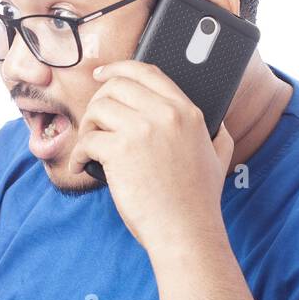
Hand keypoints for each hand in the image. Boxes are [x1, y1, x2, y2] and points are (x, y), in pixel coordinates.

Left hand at [69, 61, 233, 251]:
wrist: (186, 232)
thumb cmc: (197, 201)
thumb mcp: (219, 156)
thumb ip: (217, 132)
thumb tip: (218, 122)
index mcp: (187, 111)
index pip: (147, 71)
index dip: (119, 68)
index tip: (103, 74)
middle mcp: (165, 114)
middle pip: (116, 86)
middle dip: (98, 102)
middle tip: (94, 123)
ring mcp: (142, 130)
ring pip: (97, 108)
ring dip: (87, 127)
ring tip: (90, 147)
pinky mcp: (120, 150)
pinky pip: (86, 139)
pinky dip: (78, 154)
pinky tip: (82, 166)